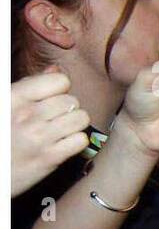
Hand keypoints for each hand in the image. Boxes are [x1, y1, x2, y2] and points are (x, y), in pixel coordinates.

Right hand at [10, 70, 90, 195]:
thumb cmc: (1, 134)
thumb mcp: (7, 104)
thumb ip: (31, 86)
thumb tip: (56, 70)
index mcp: (14, 97)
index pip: (60, 81)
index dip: (60, 89)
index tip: (51, 99)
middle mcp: (27, 115)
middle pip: (73, 101)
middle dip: (67, 109)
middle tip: (54, 119)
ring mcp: (39, 137)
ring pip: (81, 118)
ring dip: (74, 124)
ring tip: (60, 130)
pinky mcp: (50, 158)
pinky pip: (81, 140)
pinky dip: (76, 142)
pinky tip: (62, 144)